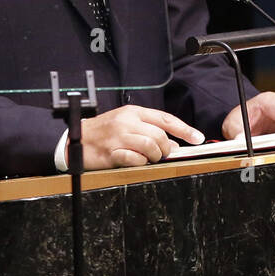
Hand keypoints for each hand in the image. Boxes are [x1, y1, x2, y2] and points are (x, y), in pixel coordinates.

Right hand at [80, 105, 204, 169]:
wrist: (77, 138)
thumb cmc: (104, 131)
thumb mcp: (127, 124)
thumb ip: (149, 130)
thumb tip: (173, 144)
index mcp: (134, 112)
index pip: (166, 119)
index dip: (184, 129)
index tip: (198, 138)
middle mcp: (127, 122)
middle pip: (160, 135)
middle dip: (166, 148)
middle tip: (162, 154)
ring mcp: (119, 137)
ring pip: (150, 147)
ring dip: (154, 156)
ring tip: (148, 158)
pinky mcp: (112, 152)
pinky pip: (135, 160)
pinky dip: (139, 163)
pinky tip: (134, 161)